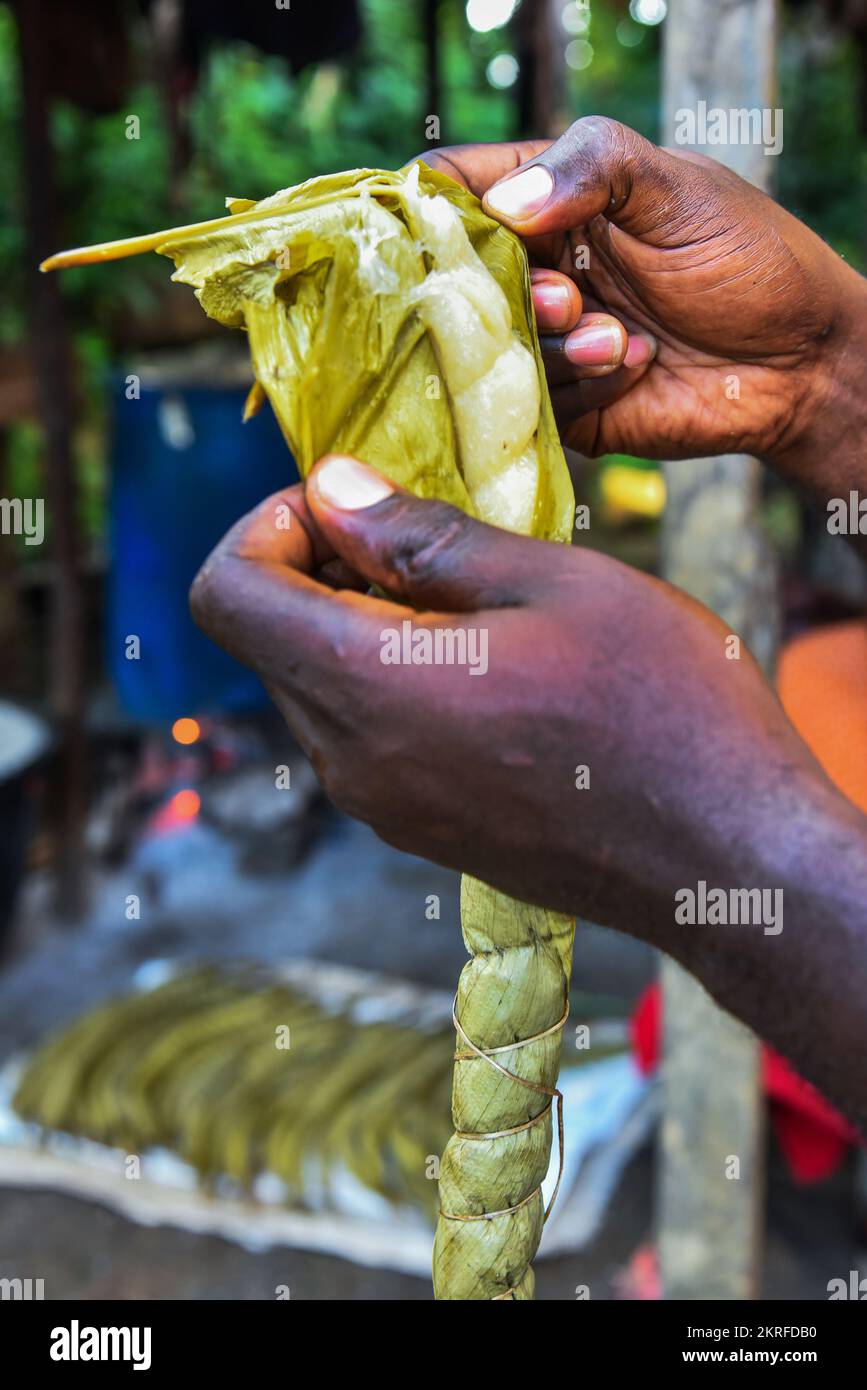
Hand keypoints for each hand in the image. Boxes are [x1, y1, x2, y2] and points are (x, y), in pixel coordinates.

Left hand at [189, 454, 826, 942]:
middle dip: (327, 567)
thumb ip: (422, 538)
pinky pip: (365, 734)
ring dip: (369, 624)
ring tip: (485, 608)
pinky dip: (396, 681)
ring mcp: (383, 808)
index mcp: (368, 688)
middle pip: (271, 636)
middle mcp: (351, 761)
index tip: (355, 507)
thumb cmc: (663, 707)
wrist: (728, 862)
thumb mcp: (553, 585)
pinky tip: (495, 669)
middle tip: (440, 541)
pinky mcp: (420, 830)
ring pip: (320, 684)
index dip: (269, 525)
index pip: (225, 593)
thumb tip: (330, 488)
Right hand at [427, 118, 865, 477]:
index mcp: (551, 201)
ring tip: (620, 338)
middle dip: (504, 292)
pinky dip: (581, 386)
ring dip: (554, 344)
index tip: (444, 232)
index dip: (431, 209)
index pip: (455, 191)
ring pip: (487, 350)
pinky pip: (530, 403)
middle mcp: (535, 271)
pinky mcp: (564, 407)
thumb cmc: (747, 260)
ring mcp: (546, 343)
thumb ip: (593, 167)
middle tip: (567, 297)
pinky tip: (637, 364)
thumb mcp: (675, 188)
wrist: (800, 362)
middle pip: (455, 281)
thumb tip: (506, 204)